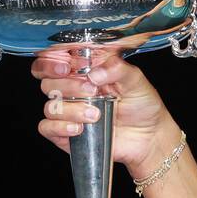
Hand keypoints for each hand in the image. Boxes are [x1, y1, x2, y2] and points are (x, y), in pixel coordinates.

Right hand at [30, 51, 173, 171]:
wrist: (149, 136)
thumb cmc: (141, 105)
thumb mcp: (135, 80)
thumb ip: (118, 69)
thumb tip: (95, 72)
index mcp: (83, 72)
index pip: (53, 61)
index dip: (50, 62)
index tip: (66, 68)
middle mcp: (72, 91)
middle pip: (48, 84)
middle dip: (68, 87)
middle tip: (91, 91)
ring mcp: (68, 112)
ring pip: (50, 107)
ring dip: (71, 110)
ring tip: (95, 115)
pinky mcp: (66, 133)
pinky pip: (47, 128)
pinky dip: (59, 127)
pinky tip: (78, 128)